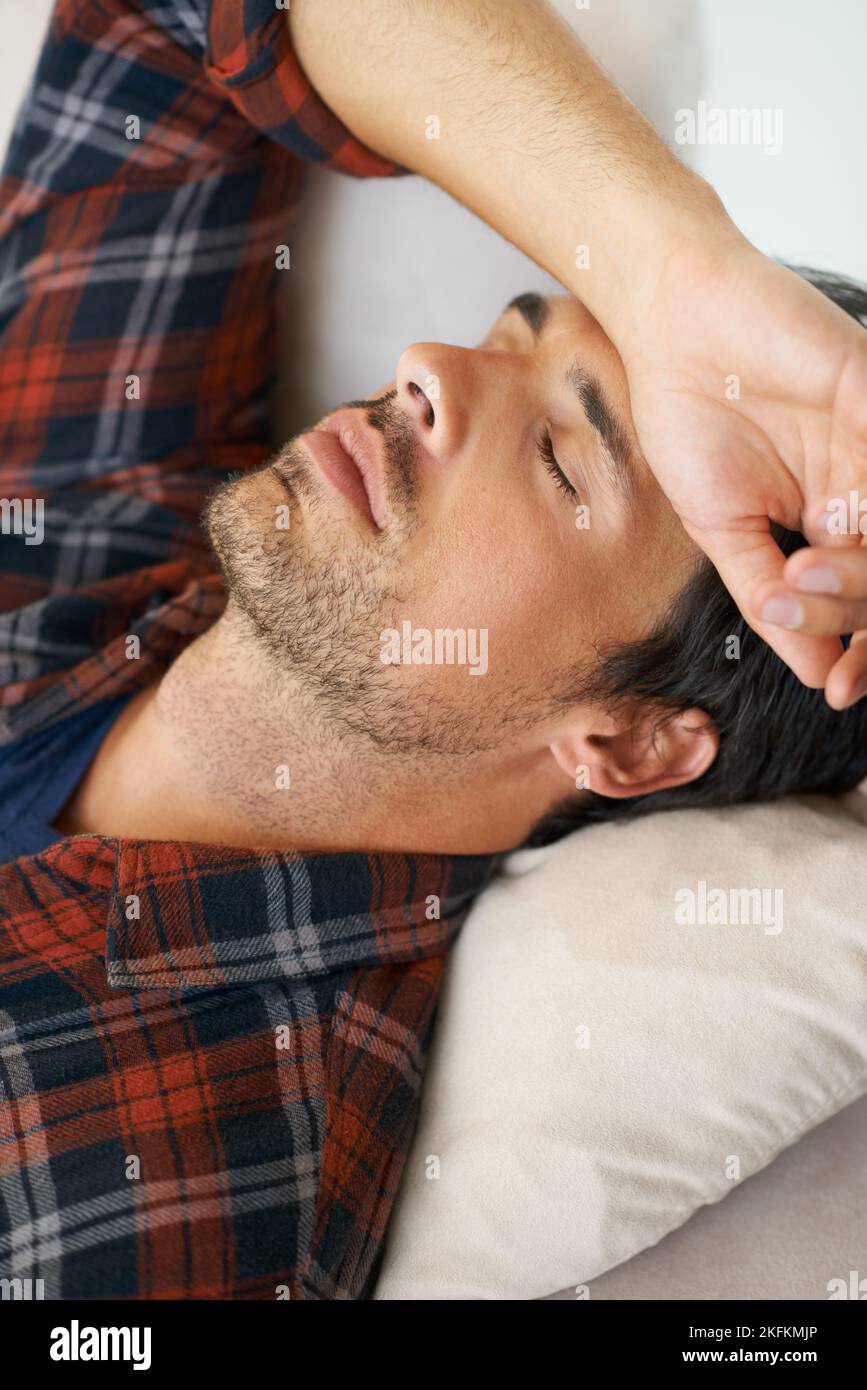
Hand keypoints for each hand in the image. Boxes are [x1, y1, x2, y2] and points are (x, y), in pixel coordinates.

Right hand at [621, 235, 866, 707]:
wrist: (669, 329)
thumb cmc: (689, 416)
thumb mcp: (723, 530)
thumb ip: (768, 597)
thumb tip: (815, 674)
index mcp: (838, 516)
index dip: (864, 649)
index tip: (838, 690)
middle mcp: (866, 483)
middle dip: (861, 618)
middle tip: (817, 634)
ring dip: (860, 575)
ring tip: (803, 571)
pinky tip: (831, 524)